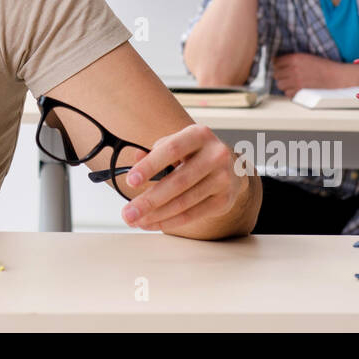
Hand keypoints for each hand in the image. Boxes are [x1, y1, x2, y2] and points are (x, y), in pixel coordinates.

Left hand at [119, 124, 250, 235]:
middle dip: (149, 200)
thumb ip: (155, 152)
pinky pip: (192, 214)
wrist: (230, 167)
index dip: (150, 166)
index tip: (130, 180)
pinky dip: (169, 221)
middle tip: (128, 212)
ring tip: (136, 220)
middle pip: (178, 181)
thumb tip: (135, 160)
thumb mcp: (176, 144)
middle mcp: (216, 155)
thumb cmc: (194, 155)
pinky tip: (153, 223)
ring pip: (184, 202)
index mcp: (199, 135)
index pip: (172, 149)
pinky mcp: (224, 200)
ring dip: (156, 215)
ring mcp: (223, 178)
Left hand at [272, 52, 354, 97]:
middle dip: (279, 74)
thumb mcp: (306, 56)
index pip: (275, 61)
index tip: (279, 65)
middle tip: (284, 74)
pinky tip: (294, 88)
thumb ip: (293, 58)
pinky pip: (287, 93)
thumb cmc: (323, 65)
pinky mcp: (300, 90)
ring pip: (279, 84)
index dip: (277, 64)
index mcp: (295, 58)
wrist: (335, 75)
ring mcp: (296, 80)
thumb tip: (281, 61)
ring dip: (283, 83)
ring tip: (289, 82)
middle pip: (276, 73)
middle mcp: (293, 69)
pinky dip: (289, 92)